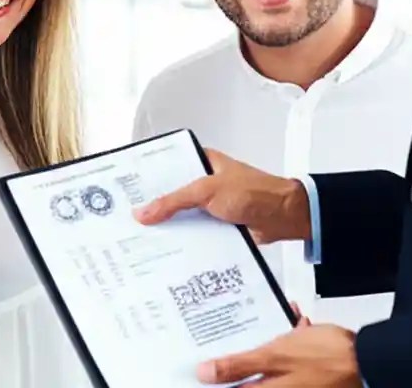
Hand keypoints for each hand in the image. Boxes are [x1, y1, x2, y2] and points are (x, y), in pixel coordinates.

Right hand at [133, 148, 310, 244]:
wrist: (286, 217)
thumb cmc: (255, 193)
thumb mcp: (207, 191)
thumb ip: (174, 201)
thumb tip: (144, 212)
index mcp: (203, 162)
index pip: (167, 167)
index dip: (148, 179)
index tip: (126, 191)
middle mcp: (205, 182)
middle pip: (172, 194)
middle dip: (155, 206)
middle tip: (128, 218)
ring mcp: (212, 204)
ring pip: (183, 216)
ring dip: (170, 226)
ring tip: (142, 237)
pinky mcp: (218, 225)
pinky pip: (196, 232)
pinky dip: (185, 239)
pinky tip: (168, 249)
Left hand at [196, 324, 359, 386]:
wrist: (369, 359)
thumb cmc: (324, 359)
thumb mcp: (276, 357)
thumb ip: (240, 366)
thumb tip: (204, 374)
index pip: (229, 387)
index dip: (212, 376)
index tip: (196, 361)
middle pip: (246, 376)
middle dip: (239, 354)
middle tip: (227, 330)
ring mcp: (294, 382)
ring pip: (269, 362)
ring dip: (268, 341)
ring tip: (272, 320)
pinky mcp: (307, 372)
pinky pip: (289, 356)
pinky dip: (290, 339)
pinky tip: (296, 319)